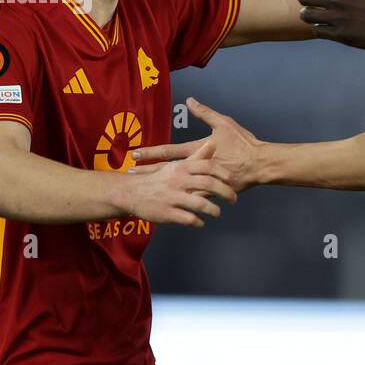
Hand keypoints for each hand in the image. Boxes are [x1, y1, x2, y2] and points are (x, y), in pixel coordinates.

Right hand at [119, 141, 237, 227]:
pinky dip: (198, 221)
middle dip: (226, 192)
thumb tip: (213, 143)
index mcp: (181, 167)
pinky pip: (188, 219)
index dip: (223, 173)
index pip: (208, 166)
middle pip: (208, 184)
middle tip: (233, 199)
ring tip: (217, 213)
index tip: (232, 180)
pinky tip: (201, 222)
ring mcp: (172, 197)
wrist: (131, 192)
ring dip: (214, 210)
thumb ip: (197, 157)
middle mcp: (178, 180)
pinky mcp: (166, 213)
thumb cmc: (160, 179)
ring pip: (200, 204)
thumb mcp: (177, 165)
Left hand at [132, 97, 261, 192]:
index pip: (169, 150)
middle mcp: (197, 166)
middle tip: (130, 172)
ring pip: (178, 187)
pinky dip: (182, 201)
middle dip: (148, 171)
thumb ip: (205, 113)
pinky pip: (195, 199)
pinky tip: (170, 206)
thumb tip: (189, 101)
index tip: (134, 154)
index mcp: (197, 149)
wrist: (260, 164)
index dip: (151, 152)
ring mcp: (204, 181)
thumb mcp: (223, 123)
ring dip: (161, 188)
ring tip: (146, 190)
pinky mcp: (213, 192)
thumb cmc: (243, 142)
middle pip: (167, 170)